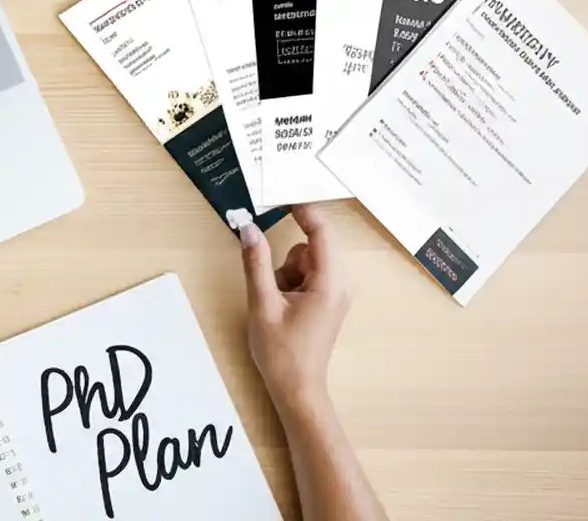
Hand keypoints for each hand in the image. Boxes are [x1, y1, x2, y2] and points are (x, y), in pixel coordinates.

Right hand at [238, 204, 349, 410]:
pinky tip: (282, 306)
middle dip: (285, 258)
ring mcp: (336, 292)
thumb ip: (255, 262)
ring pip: (306, 260)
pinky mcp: (329, 300)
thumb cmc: (281, 352)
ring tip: (276, 302)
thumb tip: (247, 227)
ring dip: (285, 272)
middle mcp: (340, 283)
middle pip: (312, 246)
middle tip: (270, 283)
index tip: (280, 197)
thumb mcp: (262, 304)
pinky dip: (291, 282)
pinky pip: (308, 274)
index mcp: (329, 282)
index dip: (303, 210)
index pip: (321, 231)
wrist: (297, 390)